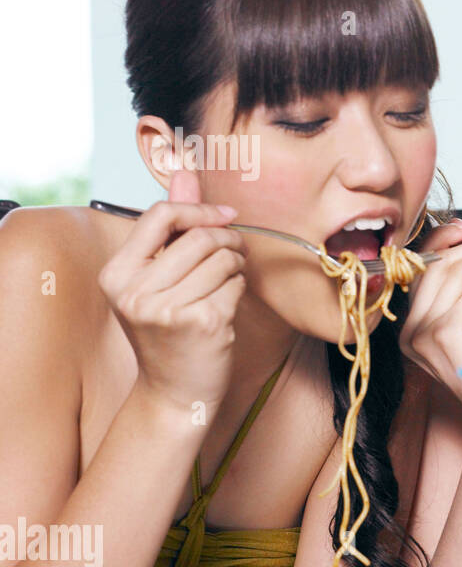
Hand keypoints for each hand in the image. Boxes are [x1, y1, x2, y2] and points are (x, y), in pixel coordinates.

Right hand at [97, 170, 246, 414]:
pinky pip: (235, 285)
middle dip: (228, 239)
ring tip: (229, 280)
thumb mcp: (158, 280)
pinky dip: (239, 290)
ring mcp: (167, 309)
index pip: (161, 215)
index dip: (200, 210)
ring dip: (237, 265)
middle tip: (237, 252)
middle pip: (199, 237)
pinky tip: (227, 306)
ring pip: (222, 260)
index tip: (226, 216)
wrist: (175, 394)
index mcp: (117, 274)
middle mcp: (135, 291)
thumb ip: (171, 227)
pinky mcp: (202, 323)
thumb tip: (184, 173)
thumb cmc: (170, 331)